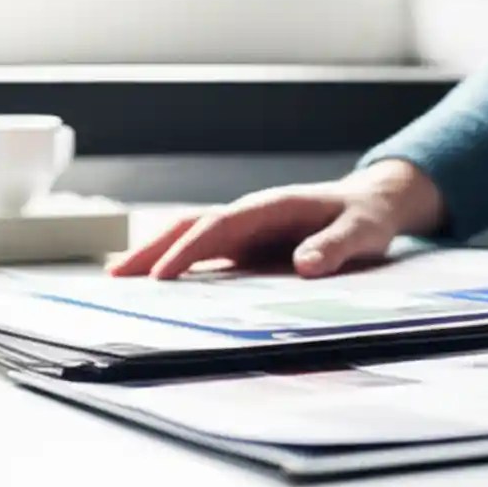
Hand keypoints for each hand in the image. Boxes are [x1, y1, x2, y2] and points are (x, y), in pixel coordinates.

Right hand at [108, 160, 443, 279]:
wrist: (371, 203)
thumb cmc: (365, 216)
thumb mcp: (363, 231)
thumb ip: (336, 246)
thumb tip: (304, 265)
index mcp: (272, 206)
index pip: (221, 226)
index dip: (189, 249)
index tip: (162, 274)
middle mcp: (251, 214)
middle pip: (191, 226)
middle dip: (153, 248)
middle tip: (117, 275)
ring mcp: (246, 229)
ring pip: (191, 236)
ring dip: (155, 253)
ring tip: (118, 276)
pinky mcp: (247, 245)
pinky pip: (205, 252)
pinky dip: (176, 263)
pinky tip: (155, 283)